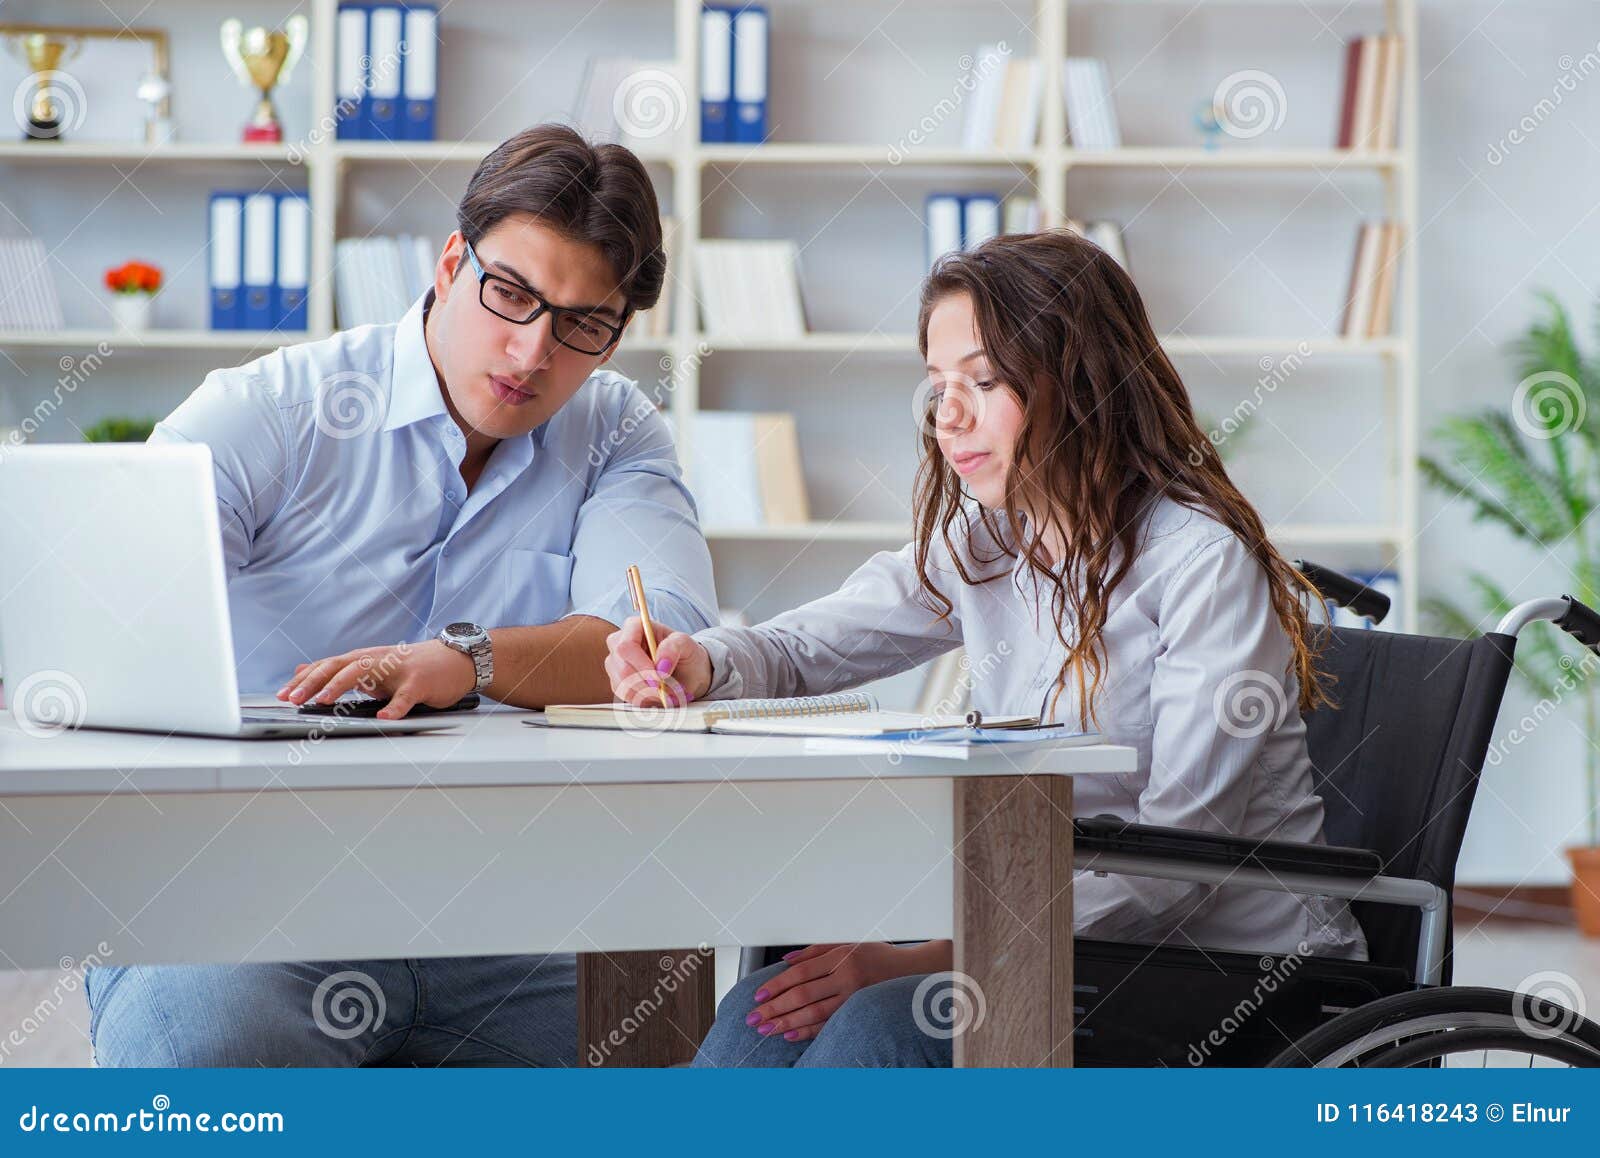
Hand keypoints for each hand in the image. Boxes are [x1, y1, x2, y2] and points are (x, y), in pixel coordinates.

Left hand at [276, 640, 474, 719]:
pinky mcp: (419, 682)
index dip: (303, 680)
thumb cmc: (412, 669)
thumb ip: (339, 671)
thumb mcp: (372, 668)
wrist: (456, 660)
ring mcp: (397, 670)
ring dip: (341, 685)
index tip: (282, 695)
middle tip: (293, 699)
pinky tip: (383, 717)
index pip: (326, 666)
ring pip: (364, 673)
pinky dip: (394, 707)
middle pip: (338, 666)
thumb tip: (303, 671)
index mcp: (363, 660)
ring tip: (324, 700)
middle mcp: (376, 661)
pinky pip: (405, 696)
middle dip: (313, 682)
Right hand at [604, 616, 710, 706]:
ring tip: (667, 691)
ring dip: (648, 694)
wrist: (688, 673)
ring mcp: (616, 664)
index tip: (659, 677)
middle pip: (622, 669)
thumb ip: (674, 647)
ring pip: (622, 685)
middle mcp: (619, 644)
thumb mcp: (687, 644)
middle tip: (667, 687)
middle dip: (647, 683)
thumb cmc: (685, 653)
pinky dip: (645, 700)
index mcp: (634, 627)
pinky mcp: (618, 683)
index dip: (641, 665)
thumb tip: (660, 664)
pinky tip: (658, 695)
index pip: (626, 646)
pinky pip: (625, 697)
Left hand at [745, 942, 931, 1042]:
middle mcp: (847, 977)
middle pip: (803, 995)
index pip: (801, 972)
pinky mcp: (859, 1012)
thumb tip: (786, 961)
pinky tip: (790, 1034)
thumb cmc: (878, 955)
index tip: (759, 996)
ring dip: (786, 1023)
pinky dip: (808, 1031)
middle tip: (754, 1018)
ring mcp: (855, 998)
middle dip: (775, 1008)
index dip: (778, 985)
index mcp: (841, 956)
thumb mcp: (848, 943)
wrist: (914, 971)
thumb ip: (816, 950)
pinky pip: (830, 1025)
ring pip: (814, 1013)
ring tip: (766, 1030)